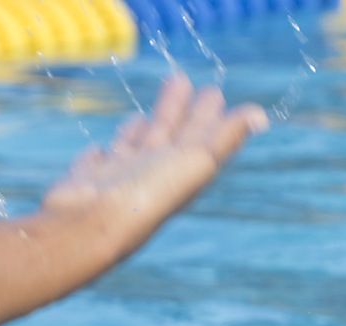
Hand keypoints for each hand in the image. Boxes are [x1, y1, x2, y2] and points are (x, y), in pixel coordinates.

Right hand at [42, 73, 267, 257]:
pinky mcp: (85, 180)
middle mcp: (150, 176)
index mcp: (179, 173)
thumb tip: (260, 116)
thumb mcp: (196, 162)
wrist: (88, 225)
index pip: (199, 137)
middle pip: (167, 136)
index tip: (213, 92)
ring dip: (141, 129)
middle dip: (176, 110)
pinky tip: (100, 149)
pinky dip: (101, 153)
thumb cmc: (144, 195)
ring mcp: (116, 179)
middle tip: (182, 80)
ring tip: (145, 112)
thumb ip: (225, 137)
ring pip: (133, 147)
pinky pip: (97, 162)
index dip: (208, 115)